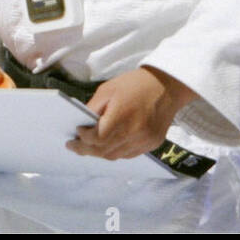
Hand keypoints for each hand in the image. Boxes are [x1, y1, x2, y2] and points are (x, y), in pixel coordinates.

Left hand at [67, 66, 196, 159]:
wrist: (166, 86)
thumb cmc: (135, 84)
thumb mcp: (108, 90)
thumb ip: (93, 108)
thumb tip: (81, 123)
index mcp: (122, 116)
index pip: (98, 138)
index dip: (84, 139)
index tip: (75, 134)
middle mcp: (135, 133)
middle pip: (105, 150)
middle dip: (86, 150)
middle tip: (74, 146)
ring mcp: (145, 141)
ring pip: (116, 156)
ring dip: (100, 153)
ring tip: (87, 147)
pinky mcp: (152, 144)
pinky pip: (129, 154)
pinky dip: (115, 151)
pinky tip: (107, 145)